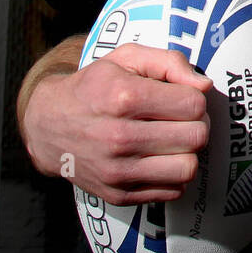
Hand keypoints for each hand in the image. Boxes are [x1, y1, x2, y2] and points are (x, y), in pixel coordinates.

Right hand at [22, 44, 212, 205]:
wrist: (47, 126)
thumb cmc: (95, 86)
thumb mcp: (126, 58)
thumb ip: (170, 62)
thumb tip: (204, 86)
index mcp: (124, 98)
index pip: (193, 105)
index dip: (194, 98)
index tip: (180, 97)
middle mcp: (119, 137)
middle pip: (196, 137)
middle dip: (197, 124)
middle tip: (182, 119)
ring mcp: (117, 171)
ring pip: (188, 168)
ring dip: (188, 152)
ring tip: (174, 140)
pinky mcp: (117, 195)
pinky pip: (172, 192)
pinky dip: (174, 174)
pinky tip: (160, 158)